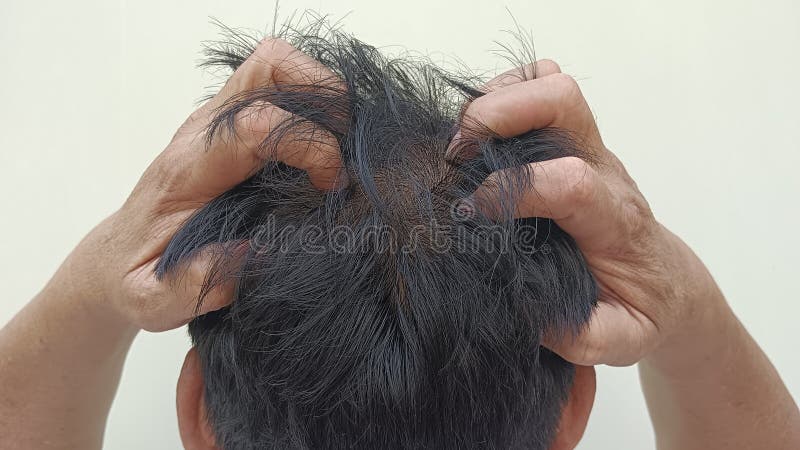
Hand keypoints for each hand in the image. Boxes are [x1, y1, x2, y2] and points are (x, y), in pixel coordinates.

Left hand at [73, 38, 343, 331]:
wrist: (117, 255)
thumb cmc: (139, 276)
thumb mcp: (155, 301)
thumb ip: (199, 282)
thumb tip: (258, 253)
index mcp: (188, 170)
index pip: (254, 127)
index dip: (309, 145)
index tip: (331, 186)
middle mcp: (202, 130)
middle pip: (269, 68)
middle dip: (325, 97)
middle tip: (349, 150)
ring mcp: (218, 119)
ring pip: (276, 66)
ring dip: (322, 92)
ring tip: (343, 142)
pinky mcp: (232, 121)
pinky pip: (278, 83)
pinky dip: (313, 99)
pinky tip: (328, 144)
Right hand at [463, 60, 724, 365]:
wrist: (664, 282)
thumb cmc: (639, 308)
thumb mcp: (618, 340)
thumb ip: (577, 334)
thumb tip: (524, 309)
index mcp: (614, 220)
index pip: (570, 181)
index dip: (512, 189)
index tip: (470, 214)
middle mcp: (603, 170)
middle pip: (562, 100)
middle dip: (497, 116)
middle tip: (456, 159)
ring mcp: (586, 147)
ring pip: (547, 81)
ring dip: (494, 101)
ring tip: (462, 147)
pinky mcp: (569, 139)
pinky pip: (539, 84)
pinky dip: (500, 94)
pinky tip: (480, 136)